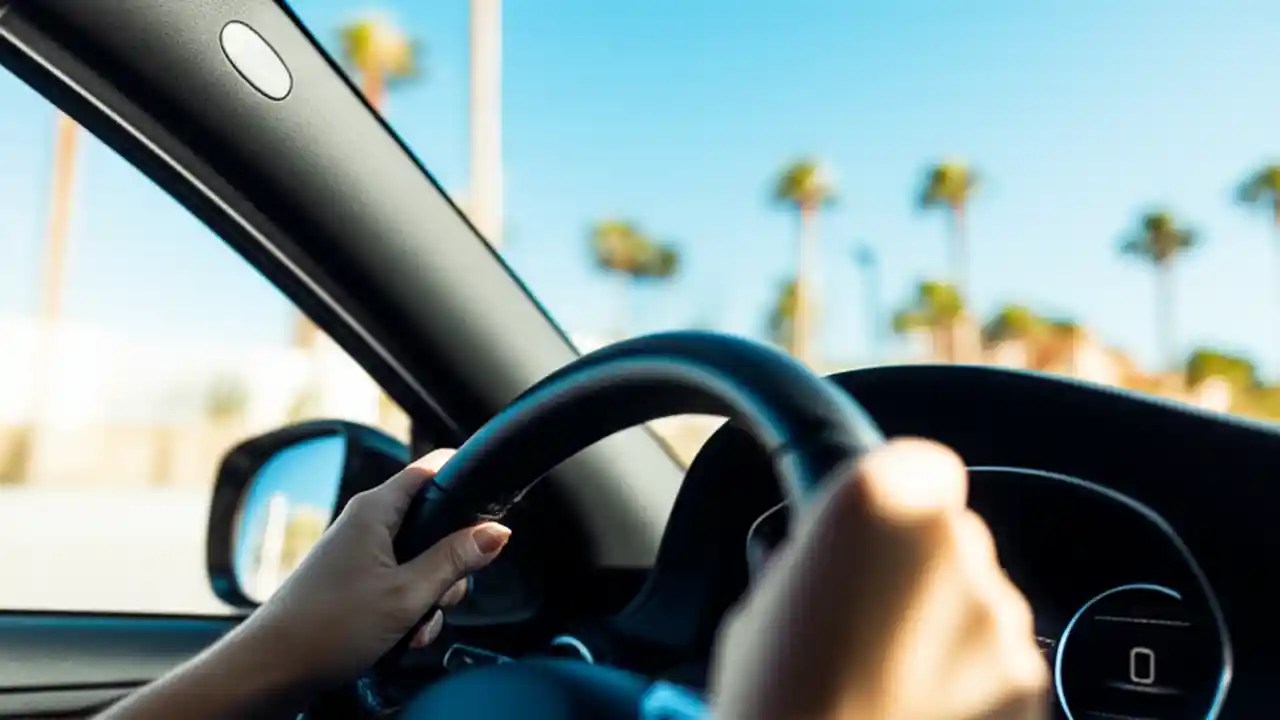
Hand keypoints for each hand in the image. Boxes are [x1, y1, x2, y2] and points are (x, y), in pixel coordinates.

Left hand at [239, 448, 510, 687]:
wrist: (273, 670)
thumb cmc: (327, 627)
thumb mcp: (407, 594)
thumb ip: (456, 560)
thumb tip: (497, 532)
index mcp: (376, 510)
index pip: (432, 470)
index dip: (466, 481)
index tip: (491, 508)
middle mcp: (368, 524)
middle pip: (436, 525)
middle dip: (451, 565)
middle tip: (441, 594)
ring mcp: (363, 553)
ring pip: (424, 562)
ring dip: (431, 597)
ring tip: (415, 626)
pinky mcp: (359, 581)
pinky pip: (404, 584)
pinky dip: (411, 610)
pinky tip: (404, 636)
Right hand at [710, 439, 1047, 719]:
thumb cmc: (772, 702)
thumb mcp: (763, 604)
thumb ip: (819, 559)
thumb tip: (835, 560)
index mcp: (877, 503)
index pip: (920, 465)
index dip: (895, 500)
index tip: (870, 535)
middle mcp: (953, 546)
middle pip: (953, 536)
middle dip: (919, 568)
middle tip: (864, 622)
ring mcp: (1000, 619)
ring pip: (981, 601)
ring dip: (947, 627)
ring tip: (886, 680)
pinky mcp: (1031, 685)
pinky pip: (1002, 662)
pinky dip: (972, 681)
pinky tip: (918, 712)